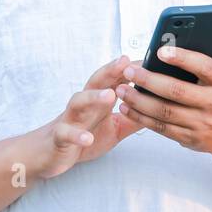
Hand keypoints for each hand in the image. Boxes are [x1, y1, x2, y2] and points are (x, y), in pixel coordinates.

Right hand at [33, 55, 145, 178]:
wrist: (50, 152)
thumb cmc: (85, 133)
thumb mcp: (116, 127)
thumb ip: (135, 116)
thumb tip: (161, 107)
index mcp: (100, 99)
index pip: (116, 78)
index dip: (131, 69)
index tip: (149, 59)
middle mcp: (85, 104)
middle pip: (97, 81)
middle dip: (111, 70)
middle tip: (126, 62)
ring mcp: (71, 118)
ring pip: (79, 101)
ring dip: (94, 97)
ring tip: (109, 95)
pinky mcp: (60, 136)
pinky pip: (67, 133)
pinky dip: (76, 135)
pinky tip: (87, 138)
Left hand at [115, 36, 211, 154]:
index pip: (204, 67)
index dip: (183, 58)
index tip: (161, 50)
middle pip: (177, 91)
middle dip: (149, 80)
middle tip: (129, 71)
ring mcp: (201, 123)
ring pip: (165, 111)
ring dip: (139, 100)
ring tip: (121, 89)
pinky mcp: (190, 138)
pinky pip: (161, 128)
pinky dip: (141, 117)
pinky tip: (127, 107)